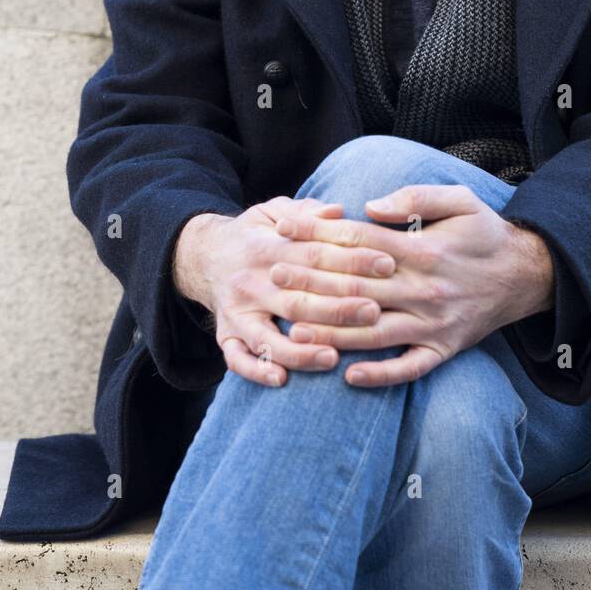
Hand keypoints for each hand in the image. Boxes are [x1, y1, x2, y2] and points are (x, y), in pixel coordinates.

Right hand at [176, 195, 397, 388]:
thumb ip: (308, 212)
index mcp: (266, 247)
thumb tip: (339, 210)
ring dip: (301, 350)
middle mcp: (250, 282)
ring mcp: (236, 312)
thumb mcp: (275, 211)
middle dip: (337, 308)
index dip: (352, 260)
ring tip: (334, 357)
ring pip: (268, 337)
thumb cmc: (255, 234)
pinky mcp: (224, 335)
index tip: (387, 264)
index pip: (314, 255)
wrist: (203, 254)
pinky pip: (236, 359)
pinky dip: (256, 371)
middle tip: (375, 311)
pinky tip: (282, 379)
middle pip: (297, 299)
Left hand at [268, 184, 553, 386]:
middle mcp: (425, 290)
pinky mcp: (443, 350)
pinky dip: (380, 374)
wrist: (527, 275)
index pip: (359, 241)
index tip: (285, 229)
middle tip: (274, 276)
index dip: (318, 234)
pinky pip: (408, 368)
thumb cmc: (485, 233)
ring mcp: (433, 325)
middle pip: (357, 286)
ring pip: (373, 332)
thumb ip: (415, 196)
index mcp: (424, 250)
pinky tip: (348, 376)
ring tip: (293, 328)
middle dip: (311, 280)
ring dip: (331, 331)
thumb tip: (372, 205)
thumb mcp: (460, 199)